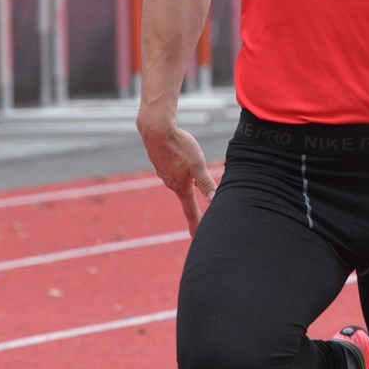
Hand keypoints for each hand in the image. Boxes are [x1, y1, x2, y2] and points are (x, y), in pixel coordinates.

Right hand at [139, 120, 216, 235]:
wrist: (155, 130)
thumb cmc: (178, 146)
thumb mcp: (197, 163)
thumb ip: (205, 182)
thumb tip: (214, 200)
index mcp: (181, 186)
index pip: (191, 211)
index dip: (196, 224)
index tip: (197, 238)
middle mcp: (171, 183)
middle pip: (185, 196)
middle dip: (192, 206)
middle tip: (199, 218)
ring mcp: (164, 173)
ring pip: (180, 182)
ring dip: (187, 183)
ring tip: (194, 184)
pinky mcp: (160, 163)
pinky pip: (173, 171)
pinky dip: (180, 171)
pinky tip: (182, 164)